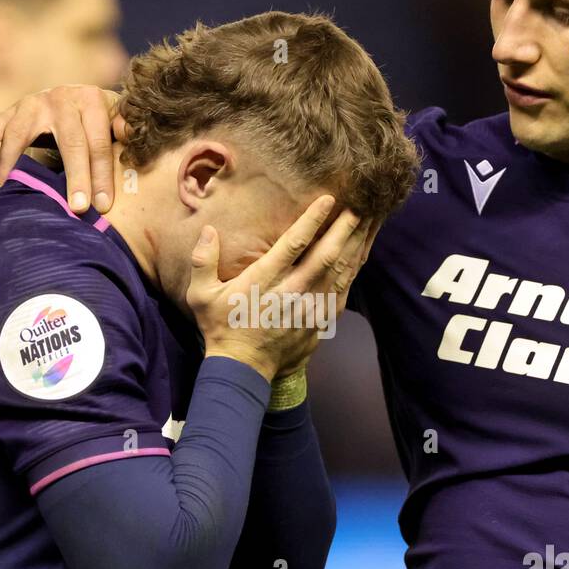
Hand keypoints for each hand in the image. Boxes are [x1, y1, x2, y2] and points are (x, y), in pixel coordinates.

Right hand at [0, 85, 126, 212]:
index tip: (103, 206)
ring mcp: (37, 102)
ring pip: (26, 132)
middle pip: (70, 142)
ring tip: (6, 189)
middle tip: (76, 209)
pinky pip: (1, 120)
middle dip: (75, 178)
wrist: (77, 97)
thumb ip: (125, 127)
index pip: (99, 143)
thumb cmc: (101, 120)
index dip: (103, 175)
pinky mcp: (16, 107)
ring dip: (15, 161)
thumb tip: (128, 132)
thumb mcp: (118, 119)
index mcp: (93, 100)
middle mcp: (64, 97)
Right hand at [188, 197, 369, 381]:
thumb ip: (203, 261)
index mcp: (265, 280)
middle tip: (360, 207)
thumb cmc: (221, 328)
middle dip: (345, 229)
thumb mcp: (201, 295)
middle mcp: (292, 292)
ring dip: (354, 247)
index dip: (313, 219)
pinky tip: (359, 257)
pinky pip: (342, 292)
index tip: (329, 199)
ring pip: (339, 272)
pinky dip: (352, 272)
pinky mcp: (319, 322)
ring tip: (367, 225)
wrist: (243, 369)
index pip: (294, 243)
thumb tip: (208, 230)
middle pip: (326, 255)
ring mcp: (309, 308)